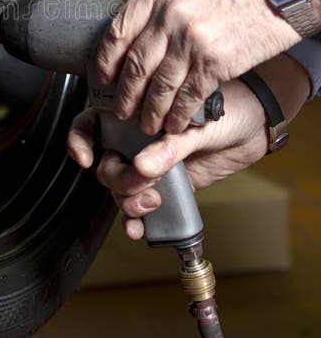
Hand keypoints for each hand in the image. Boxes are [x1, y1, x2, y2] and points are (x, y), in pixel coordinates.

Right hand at [67, 54, 309, 239]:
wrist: (257, 127)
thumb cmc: (228, 107)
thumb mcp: (197, 123)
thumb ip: (170, 147)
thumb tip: (143, 167)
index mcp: (137, 111)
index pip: (92, 123)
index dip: (80, 140)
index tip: (86, 157)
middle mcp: (137, 138)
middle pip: (105, 163)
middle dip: (118, 178)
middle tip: (143, 181)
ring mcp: (151, 164)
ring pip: (120, 188)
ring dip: (127, 201)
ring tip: (149, 204)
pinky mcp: (167, 187)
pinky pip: (142, 207)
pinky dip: (136, 222)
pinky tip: (138, 229)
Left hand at [96, 0, 302, 133]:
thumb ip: (158, 8)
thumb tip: (136, 36)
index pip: (117, 33)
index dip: (106, 62)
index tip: (104, 78)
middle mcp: (169, 16)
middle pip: (135, 65)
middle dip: (125, 95)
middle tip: (122, 110)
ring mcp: (190, 40)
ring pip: (158, 87)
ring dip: (151, 112)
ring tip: (148, 124)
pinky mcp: (214, 63)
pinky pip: (187, 97)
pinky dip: (178, 116)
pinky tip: (176, 123)